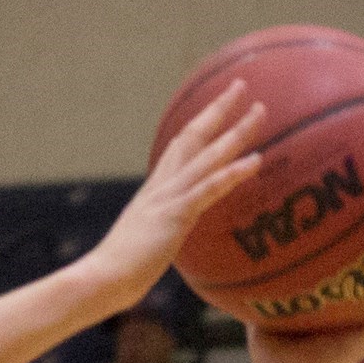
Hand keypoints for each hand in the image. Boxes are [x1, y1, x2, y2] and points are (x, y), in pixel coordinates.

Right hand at [86, 81, 265, 311]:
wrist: (103, 277)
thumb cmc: (120, 269)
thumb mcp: (146, 241)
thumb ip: (161, 228)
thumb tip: (170, 232)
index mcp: (155, 190)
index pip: (179, 146)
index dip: (200, 123)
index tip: (218, 104)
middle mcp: (162, 185)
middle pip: (193, 137)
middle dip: (218, 110)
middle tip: (242, 85)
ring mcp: (169, 198)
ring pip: (207, 156)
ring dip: (235, 133)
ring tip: (260, 112)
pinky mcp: (175, 215)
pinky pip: (209, 189)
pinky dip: (232, 173)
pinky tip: (255, 160)